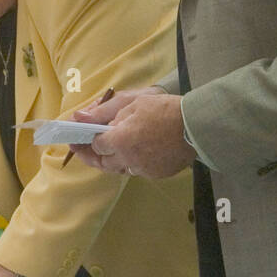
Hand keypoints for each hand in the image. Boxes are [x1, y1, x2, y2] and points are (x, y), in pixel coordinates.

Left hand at [70, 90, 194, 178]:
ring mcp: (143, 169)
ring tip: (108, 149)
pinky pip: (137, 170)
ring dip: (112, 160)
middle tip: (83, 149)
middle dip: (92, 155)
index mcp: (120, 140)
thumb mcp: (131, 102)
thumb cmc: (163, 108)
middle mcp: (128, 159)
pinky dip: (131, 162)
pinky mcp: (155, 174)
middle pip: (103, 163)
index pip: (96, 145)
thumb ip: (103, 113)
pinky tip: (133, 152)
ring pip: (120, 168)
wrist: (198, 124)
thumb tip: (78, 118)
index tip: (80, 136)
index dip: (88, 140)